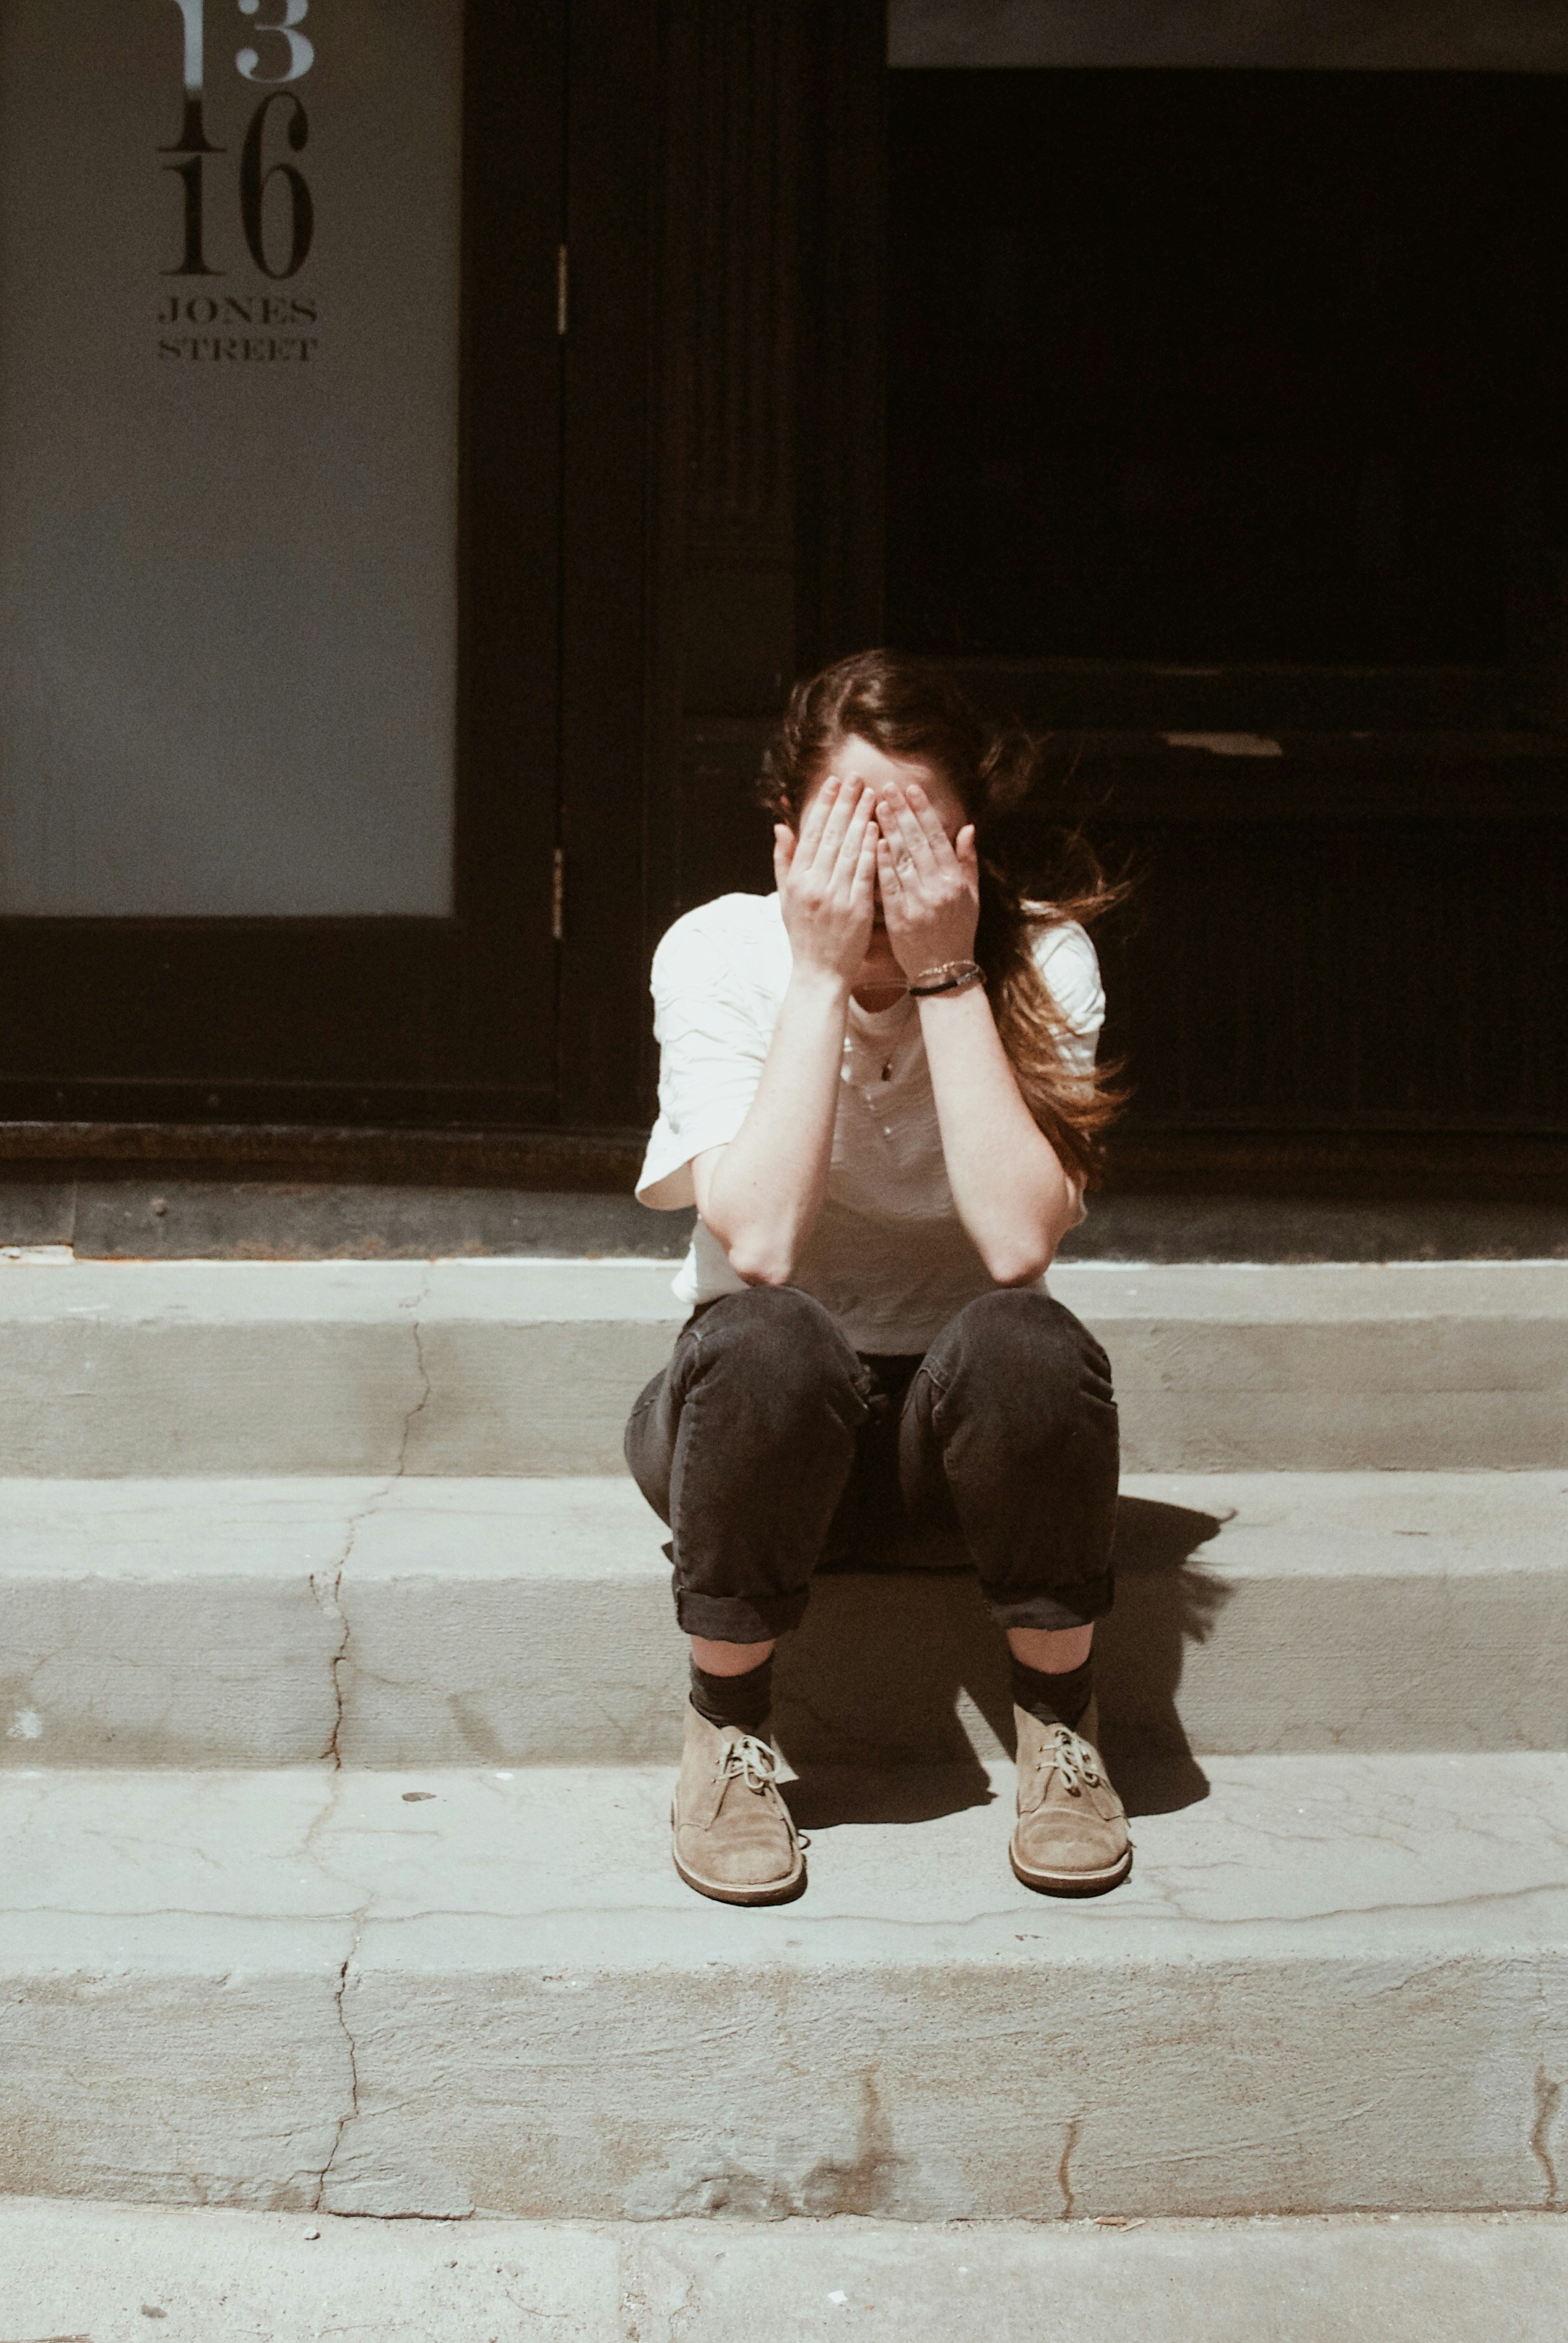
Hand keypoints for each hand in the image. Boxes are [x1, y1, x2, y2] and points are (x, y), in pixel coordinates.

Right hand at [774, 774, 877, 985]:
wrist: (819, 972)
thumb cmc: (803, 935)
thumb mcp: (785, 898)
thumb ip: (783, 861)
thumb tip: (781, 827)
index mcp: (796, 880)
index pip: (812, 833)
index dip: (824, 805)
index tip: (834, 782)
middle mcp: (814, 885)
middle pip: (832, 835)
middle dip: (845, 803)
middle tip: (857, 778)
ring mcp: (835, 896)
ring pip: (849, 849)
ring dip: (862, 818)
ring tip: (873, 794)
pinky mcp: (856, 909)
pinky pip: (864, 872)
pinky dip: (870, 849)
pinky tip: (878, 828)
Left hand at [873, 778, 979, 978]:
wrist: (944, 972)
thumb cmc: (958, 932)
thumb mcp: (972, 896)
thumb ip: (968, 861)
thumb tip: (968, 827)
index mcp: (955, 880)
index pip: (937, 837)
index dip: (923, 811)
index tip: (911, 789)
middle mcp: (938, 888)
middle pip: (916, 842)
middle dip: (901, 812)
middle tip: (886, 788)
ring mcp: (918, 902)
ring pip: (901, 859)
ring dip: (888, 829)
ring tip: (875, 806)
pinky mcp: (899, 917)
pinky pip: (889, 884)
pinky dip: (881, 862)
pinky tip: (873, 841)